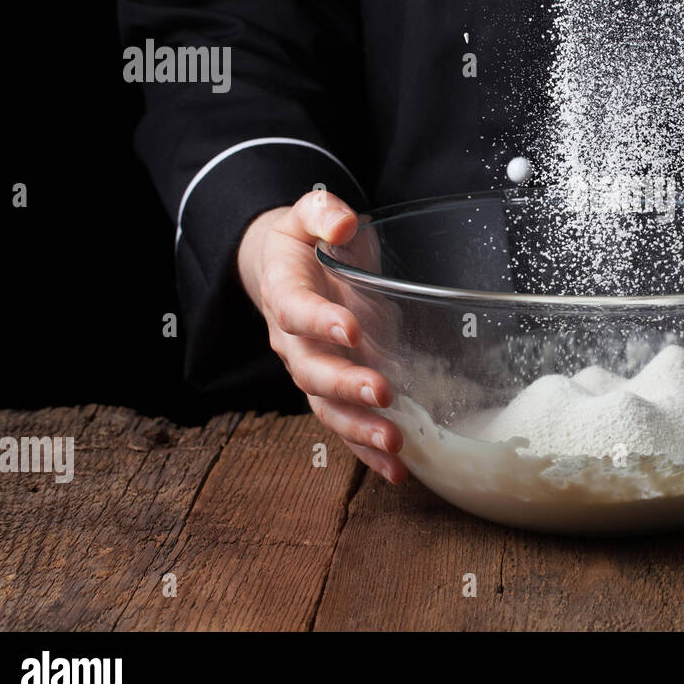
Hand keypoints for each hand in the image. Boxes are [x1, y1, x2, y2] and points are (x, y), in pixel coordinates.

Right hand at [237, 190, 405, 482]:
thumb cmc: (305, 241)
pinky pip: (348, 426)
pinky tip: (399, 470)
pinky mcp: (335, 390)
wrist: (283, 268)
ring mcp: (313, 370)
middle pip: (312, 371)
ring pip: (328, 408)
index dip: (320, 322)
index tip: (351, 328)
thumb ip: (323, 213)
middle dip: (345, 385)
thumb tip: (342, 225)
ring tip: (394, 444)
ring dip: (360, 429)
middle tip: (380, 392)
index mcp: (285, 294)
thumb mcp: (308, 214)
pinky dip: (369, 451)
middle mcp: (293, 341)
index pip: (297, 311)